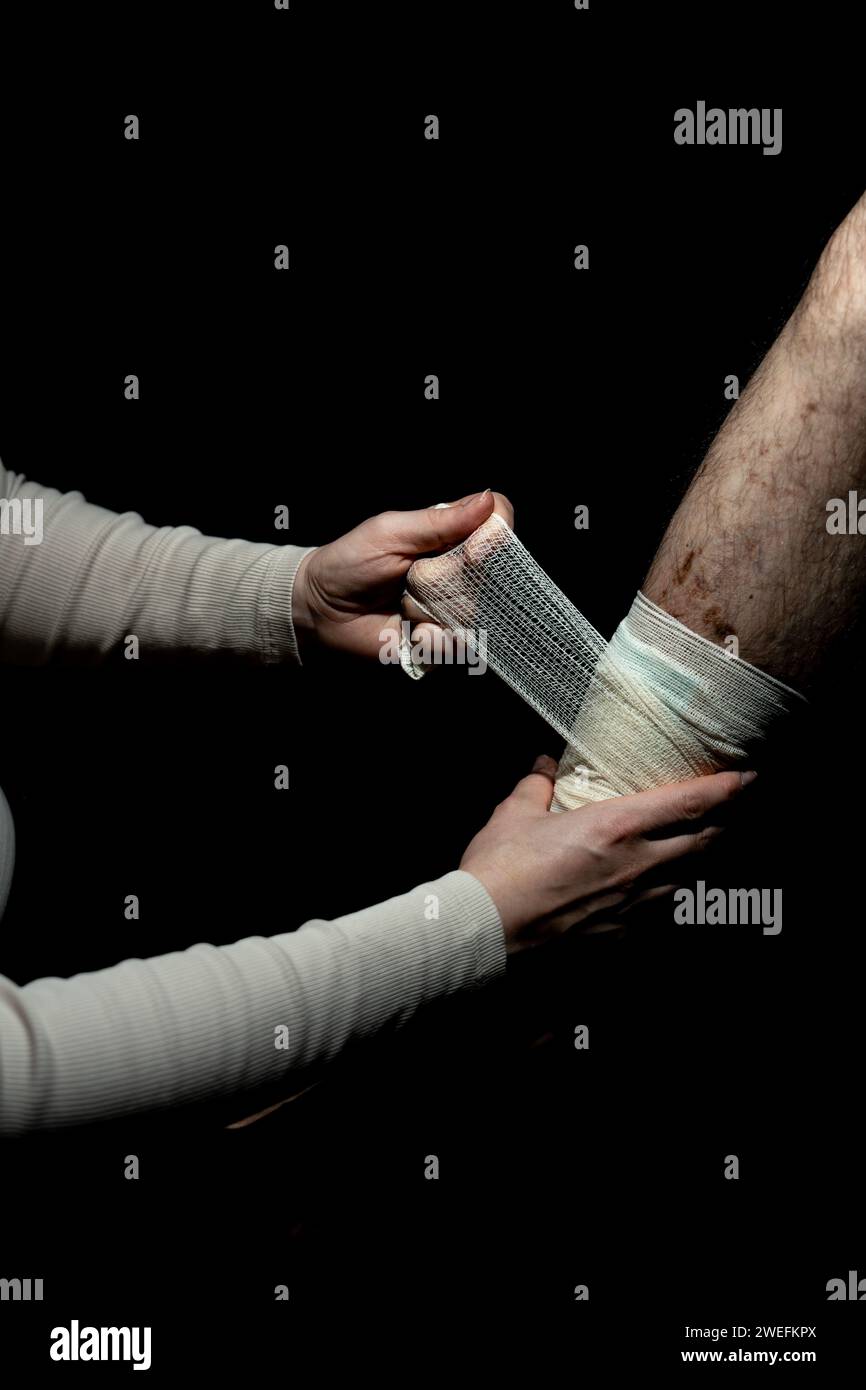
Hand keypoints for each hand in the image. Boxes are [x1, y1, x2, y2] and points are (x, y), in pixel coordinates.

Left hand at [291, 490, 513, 659]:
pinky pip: (458, 643)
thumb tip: (489, 500)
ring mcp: (455, 607)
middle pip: (491, 574)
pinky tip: (408, 631)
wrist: (321, 611)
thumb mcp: (391, 532)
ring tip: (404, 605)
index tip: (473, 550)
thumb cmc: (350, 562)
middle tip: (413, 578)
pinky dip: (429, 638)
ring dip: (432, 609)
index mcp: (451, 535)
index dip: (496, 536)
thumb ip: (440, 521)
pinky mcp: (445, 641)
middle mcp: (461, 570)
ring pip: (473, 610)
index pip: (499, 523)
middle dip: (448, 579)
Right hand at [460, 757, 755, 952]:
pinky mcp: (624, 937)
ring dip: (704, 859)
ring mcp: (635, 905)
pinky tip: (671, 894)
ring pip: (691, 878)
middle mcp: (639, 865)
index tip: (747, 776)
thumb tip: (544, 765)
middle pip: (705, 841)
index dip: (727, 787)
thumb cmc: (499, 873)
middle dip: (726, 822)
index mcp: (617, 826)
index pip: (691, 802)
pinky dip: (676, 896)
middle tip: (736, 808)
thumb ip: (536, 787)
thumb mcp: (514, 817)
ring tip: (709, 845)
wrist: (486, 938)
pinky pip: (665, 912)